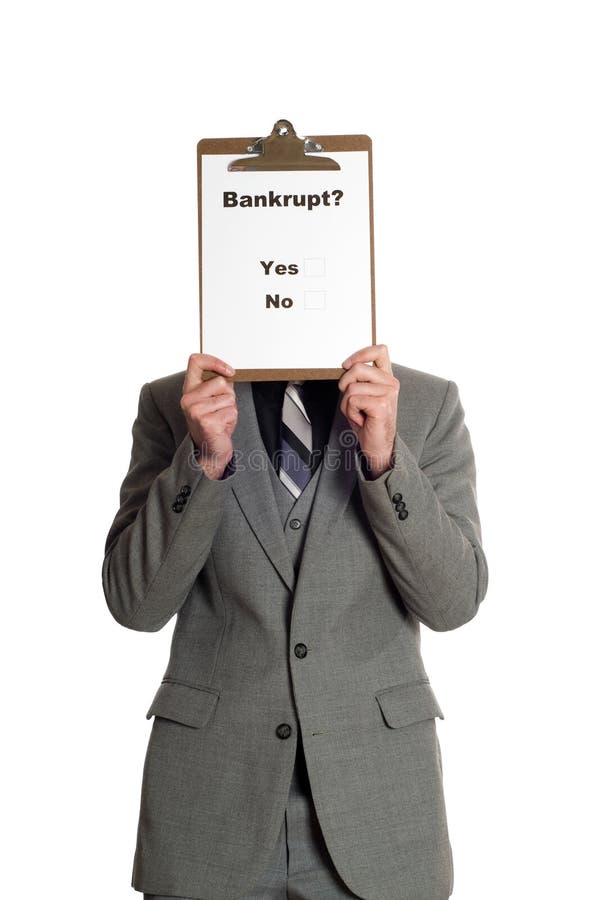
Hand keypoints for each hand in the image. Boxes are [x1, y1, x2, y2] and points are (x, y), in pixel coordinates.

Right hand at [180, 354, 236, 478]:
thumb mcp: (212, 400)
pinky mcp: (207, 422)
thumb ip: (218, 385)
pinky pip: (231, 411)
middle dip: (229, 395)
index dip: (214, 361)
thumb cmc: (214, 423)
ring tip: (221, 419)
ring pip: (229, 398)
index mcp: (189, 390)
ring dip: (231, 409)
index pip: (195, 361)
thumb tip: (229, 373)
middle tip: (221, 409)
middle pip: (221, 382)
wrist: (210, 450)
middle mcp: (188, 399)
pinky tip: (222, 427)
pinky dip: (232, 420)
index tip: (229, 371)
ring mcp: (196, 411)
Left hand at [339, 344, 398, 478]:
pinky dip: (351, 412)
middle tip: (350, 400)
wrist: (378, 445)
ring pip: (351, 387)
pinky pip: (353, 400)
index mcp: (386, 378)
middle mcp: (390, 383)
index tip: (346, 364)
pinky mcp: (381, 405)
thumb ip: (358, 379)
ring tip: (358, 413)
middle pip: (357, 368)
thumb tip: (345, 367)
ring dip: (347, 404)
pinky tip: (361, 419)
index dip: (361, 353)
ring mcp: (388, 393)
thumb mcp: (362, 395)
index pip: (379, 351)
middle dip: (344, 384)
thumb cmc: (368, 420)